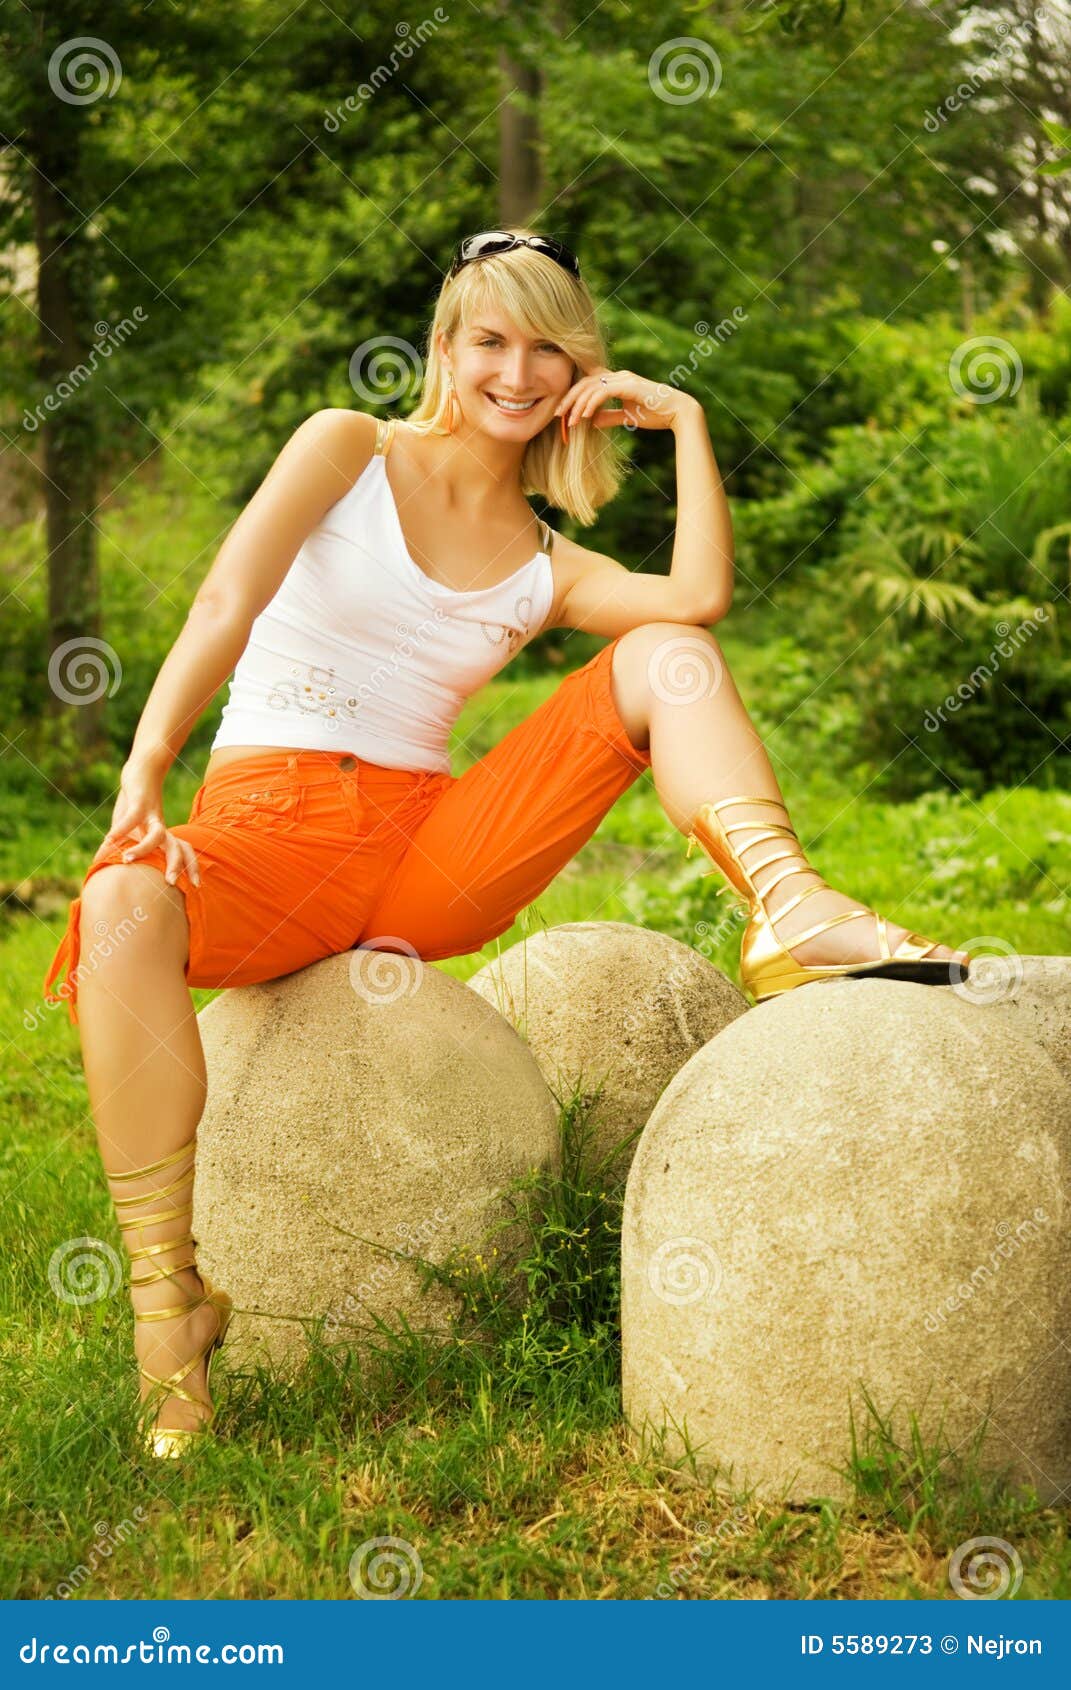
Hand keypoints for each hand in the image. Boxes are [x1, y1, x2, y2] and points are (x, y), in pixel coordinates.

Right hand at [94, 767, 200, 887]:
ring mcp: (151, 815)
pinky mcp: (139, 802)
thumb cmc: (136, 805)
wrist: (142, 771)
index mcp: (163, 836)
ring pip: (156, 834)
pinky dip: (121, 828)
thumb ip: (124, 848)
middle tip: (171, 883)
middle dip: (176, 865)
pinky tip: (109, 839)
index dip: (192, 868)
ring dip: (142, 848)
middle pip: (178, 847)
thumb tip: (105, 867)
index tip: (196, 886)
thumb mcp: (132, 830)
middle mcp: (161, 827)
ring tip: (125, 860)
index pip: (184, 853)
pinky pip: (132, 818)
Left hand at [554, 367, 698, 432]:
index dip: (573, 398)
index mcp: (618, 381)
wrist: (678, 412)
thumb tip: (593, 421)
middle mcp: (619, 376)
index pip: (589, 385)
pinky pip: (604, 392)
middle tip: (556, 416)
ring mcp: (624, 379)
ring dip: (578, 405)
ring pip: (591, 387)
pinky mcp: (629, 385)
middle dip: (569, 399)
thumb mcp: (627, 417)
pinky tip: (585, 416)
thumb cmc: (656, 414)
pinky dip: (592, 403)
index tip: (563, 414)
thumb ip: (610, 417)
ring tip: (569, 421)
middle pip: (585, 383)